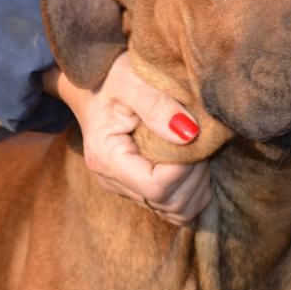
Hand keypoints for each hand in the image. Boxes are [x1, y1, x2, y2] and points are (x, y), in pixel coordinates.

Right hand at [42, 53, 211, 225]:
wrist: (92, 85)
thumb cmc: (110, 77)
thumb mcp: (130, 79)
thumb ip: (157, 104)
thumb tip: (188, 134)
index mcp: (106, 157)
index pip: (156, 187)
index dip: (185, 167)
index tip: (192, 135)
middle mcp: (113, 181)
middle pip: (169, 203)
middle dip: (195, 175)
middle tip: (198, 140)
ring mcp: (125, 189)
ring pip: (177, 211)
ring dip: (197, 184)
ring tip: (194, 149)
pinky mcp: (138, 190)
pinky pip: (176, 208)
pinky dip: (193, 190)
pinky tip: (190, 161)